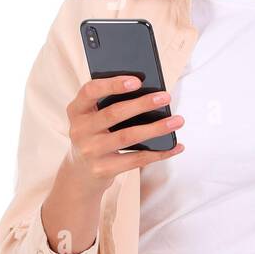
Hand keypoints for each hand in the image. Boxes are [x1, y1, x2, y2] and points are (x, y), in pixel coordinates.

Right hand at [58, 75, 184, 197]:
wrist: (81, 173)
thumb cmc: (96, 135)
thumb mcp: (94, 118)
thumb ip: (111, 103)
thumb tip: (151, 92)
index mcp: (77, 110)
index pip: (90, 91)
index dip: (113, 84)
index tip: (137, 81)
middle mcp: (79, 130)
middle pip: (114, 113)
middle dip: (142, 104)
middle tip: (166, 97)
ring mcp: (90, 151)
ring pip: (128, 136)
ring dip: (156, 128)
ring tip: (177, 120)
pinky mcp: (103, 169)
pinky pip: (137, 159)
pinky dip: (160, 153)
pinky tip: (176, 146)